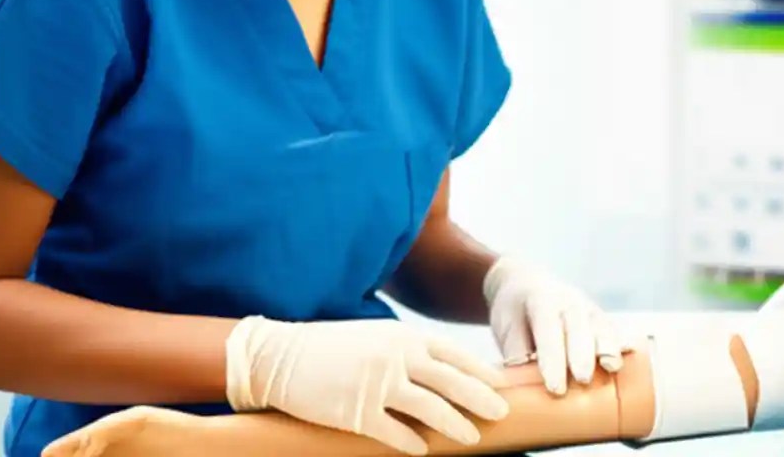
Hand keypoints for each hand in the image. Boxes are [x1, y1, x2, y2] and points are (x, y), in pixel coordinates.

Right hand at [225, 316, 508, 455]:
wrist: (280, 355)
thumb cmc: (332, 347)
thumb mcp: (377, 338)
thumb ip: (410, 352)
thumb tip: (446, 372)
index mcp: (404, 337)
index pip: (454, 355)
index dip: (481, 373)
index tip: (502, 387)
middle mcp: (396, 357)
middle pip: (451, 382)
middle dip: (481, 400)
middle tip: (503, 414)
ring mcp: (376, 384)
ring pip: (430, 409)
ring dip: (455, 425)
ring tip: (473, 438)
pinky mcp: (356, 412)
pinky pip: (394, 432)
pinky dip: (412, 442)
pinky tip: (424, 450)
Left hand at [482, 257, 629, 394]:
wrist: (525, 283)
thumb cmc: (513, 311)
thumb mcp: (506, 328)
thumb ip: (516, 354)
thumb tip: (525, 387)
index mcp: (541, 301)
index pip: (548, 332)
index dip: (552, 360)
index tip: (555, 388)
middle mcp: (568, 301)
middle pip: (578, 328)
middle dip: (582, 355)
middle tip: (582, 380)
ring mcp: (588, 307)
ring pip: (600, 326)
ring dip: (607, 347)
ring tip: (612, 367)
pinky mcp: (599, 318)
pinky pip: (612, 330)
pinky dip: (620, 343)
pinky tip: (630, 354)